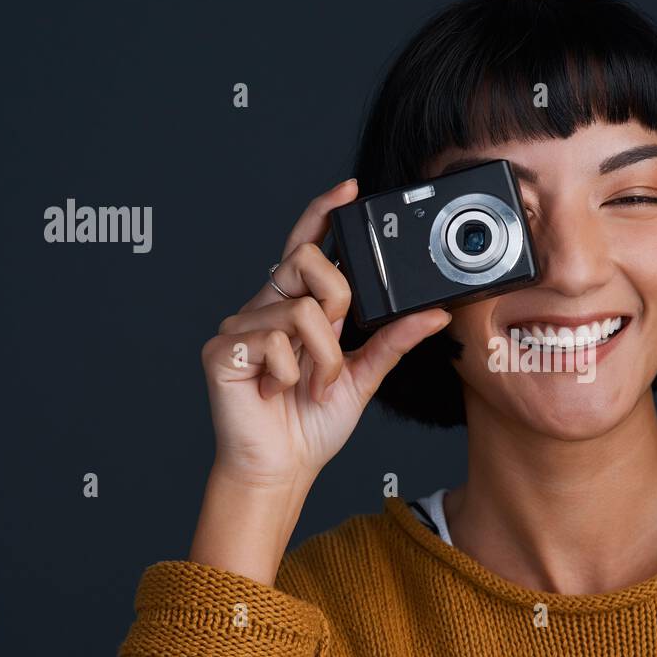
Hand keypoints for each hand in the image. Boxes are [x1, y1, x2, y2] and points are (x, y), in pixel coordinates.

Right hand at [199, 177, 451, 492]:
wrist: (282, 467)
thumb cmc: (313, 423)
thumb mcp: (364, 376)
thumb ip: (393, 340)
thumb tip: (434, 314)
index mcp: (297, 307)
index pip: (307, 248)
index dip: (323, 214)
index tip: (350, 188)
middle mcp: (267, 308)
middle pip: (307, 262)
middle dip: (336, 303)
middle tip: (333, 347)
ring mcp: (240, 327)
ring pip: (300, 312)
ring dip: (322, 360)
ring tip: (310, 386)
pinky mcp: (222, 351)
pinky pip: (273, 343)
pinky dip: (291, 375)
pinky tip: (277, 391)